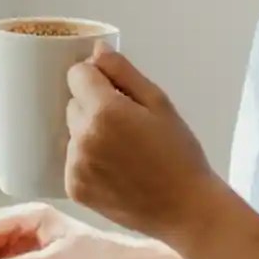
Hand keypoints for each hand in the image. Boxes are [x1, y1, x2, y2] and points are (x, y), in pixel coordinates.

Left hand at [65, 43, 224, 243]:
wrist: (185, 209)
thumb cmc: (179, 153)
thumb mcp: (160, 103)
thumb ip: (123, 72)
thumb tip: (96, 50)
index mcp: (104, 111)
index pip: (78, 74)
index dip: (97, 78)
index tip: (117, 91)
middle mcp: (83, 137)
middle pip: (73, 104)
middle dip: (94, 107)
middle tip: (127, 126)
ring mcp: (75, 165)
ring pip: (72, 133)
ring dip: (90, 135)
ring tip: (124, 152)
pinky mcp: (74, 188)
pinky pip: (72, 160)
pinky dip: (88, 161)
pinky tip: (115, 171)